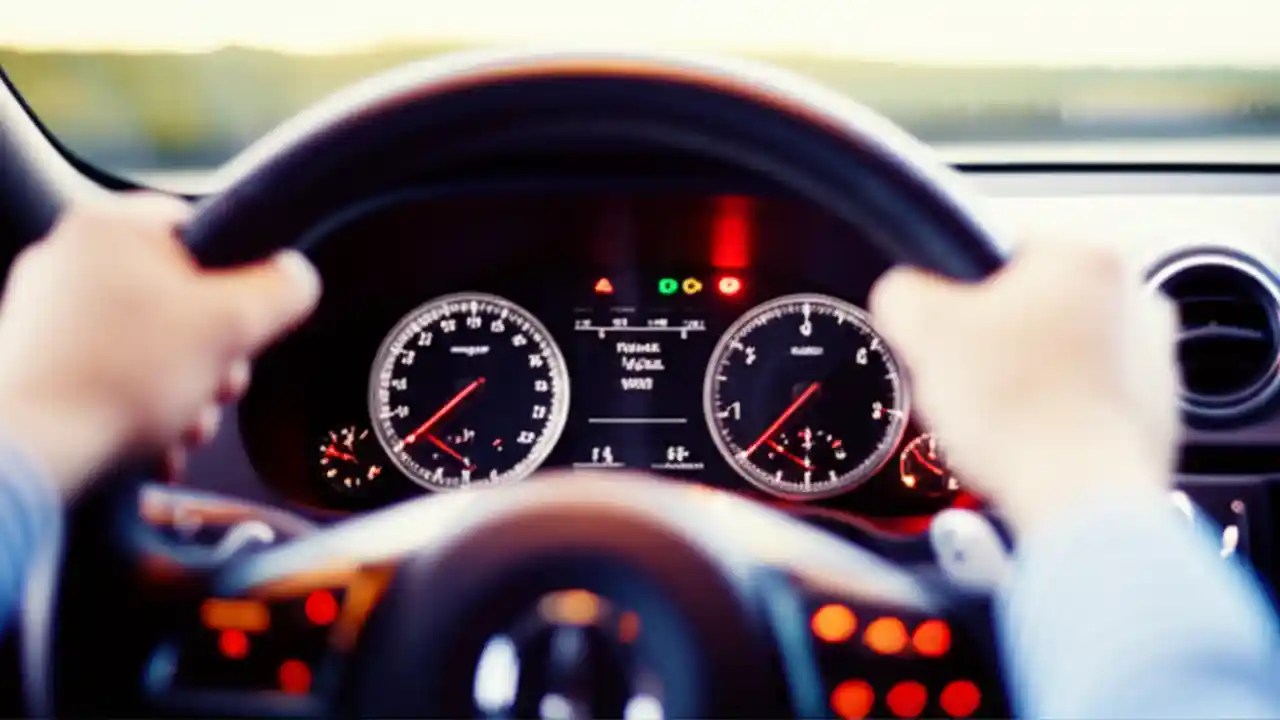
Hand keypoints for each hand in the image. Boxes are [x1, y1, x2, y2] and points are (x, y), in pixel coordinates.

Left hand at [0, 194, 320, 496]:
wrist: (31, 453)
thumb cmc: (121, 381)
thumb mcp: (233, 326)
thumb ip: (282, 290)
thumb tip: (298, 276)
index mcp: (112, 226)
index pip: (203, 232)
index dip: (237, 283)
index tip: (243, 327)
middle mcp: (68, 256)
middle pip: (178, 295)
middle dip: (211, 355)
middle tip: (217, 386)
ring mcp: (43, 309)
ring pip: (146, 342)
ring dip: (182, 389)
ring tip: (184, 424)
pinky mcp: (33, 359)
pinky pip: (108, 372)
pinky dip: (139, 406)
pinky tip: (153, 441)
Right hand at [870, 242, 1180, 536]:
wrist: (1079, 501)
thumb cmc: (1017, 414)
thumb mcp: (924, 332)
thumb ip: (902, 293)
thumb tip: (904, 295)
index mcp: (1086, 255)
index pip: (1003, 247)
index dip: (962, 291)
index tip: (949, 329)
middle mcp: (1136, 295)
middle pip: (1037, 302)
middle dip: (999, 336)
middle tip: (967, 373)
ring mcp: (1155, 357)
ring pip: (1065, 351)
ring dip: (1031, 375)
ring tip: (999, 414)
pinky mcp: (1158, 412)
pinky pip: (1090, 399)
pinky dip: (1059, 415)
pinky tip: (1031, 439)